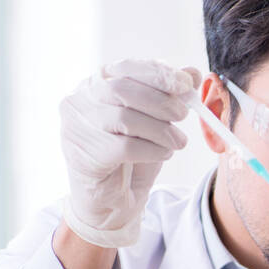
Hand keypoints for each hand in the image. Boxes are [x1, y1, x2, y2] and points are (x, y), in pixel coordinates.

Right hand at [59, 59, 201, 247]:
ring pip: (124, 119)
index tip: (184, 83)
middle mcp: (79, 101)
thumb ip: (169, 95)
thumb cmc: (130, 155)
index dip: (158, 73)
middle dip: (161, 101)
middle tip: (183, 115)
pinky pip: (125, 148)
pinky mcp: (84, 156)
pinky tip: (163, 154)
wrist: (110, 200)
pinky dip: (152, 150)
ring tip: (178, 141)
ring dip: (161, 130)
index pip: (125, 67)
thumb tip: (192, 73)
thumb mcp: (153, 121)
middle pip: (122, 90)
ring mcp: (77, 128)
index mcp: (94, 83)